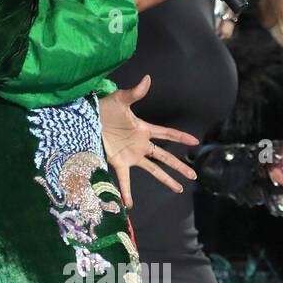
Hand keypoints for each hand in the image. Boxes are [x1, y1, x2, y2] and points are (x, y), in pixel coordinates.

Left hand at [98, 75, 198, 208]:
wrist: (87, 119)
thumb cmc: (105, 108)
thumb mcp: (121, 100)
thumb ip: (135, 92)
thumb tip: (147, 78)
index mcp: (144, 130)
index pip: (167, 134)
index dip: (181, 137)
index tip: (195, 142)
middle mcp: (141, 145)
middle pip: (165, 157)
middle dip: (179, 166)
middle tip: (194, 175)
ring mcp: (131, 155)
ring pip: (153, 170)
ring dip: (166, 180)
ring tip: (179, 189)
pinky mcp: (119, 163)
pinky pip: (125, 180)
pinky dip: (127, 192)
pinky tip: (130, 205)